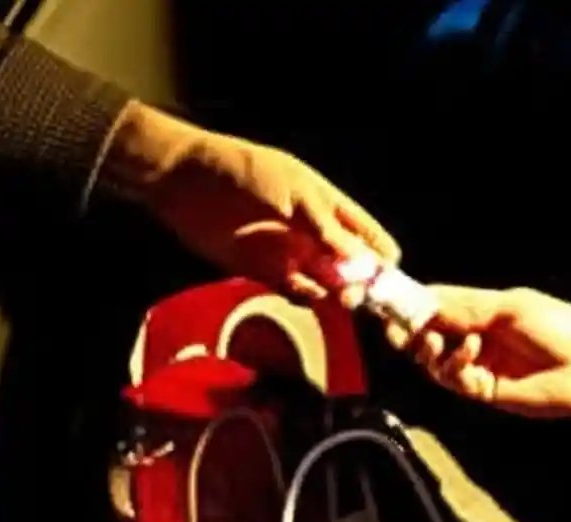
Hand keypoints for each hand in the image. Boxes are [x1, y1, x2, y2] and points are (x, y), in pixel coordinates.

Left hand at [103, 101, 398, 303]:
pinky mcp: (266, 273)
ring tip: (338, 299)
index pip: (371, 238)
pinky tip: (308, 297)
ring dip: (336, 294)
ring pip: (328, 284)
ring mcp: (293, 255)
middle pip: (354, 267)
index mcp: (331, 208)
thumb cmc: (244, 172)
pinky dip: (306, 298)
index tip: (388, 278)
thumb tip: (362, 260)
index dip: (383, 259)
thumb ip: (326, 227)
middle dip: (362, 283)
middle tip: (359, 295)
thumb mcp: (293, 192)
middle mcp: (318, 236)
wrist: (182, 180)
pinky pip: (295, 293)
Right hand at [399, 286, 570, 418]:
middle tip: (399, 329)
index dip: (414, 304)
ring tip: (437, 341)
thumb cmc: (561, 328)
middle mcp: (480, 338)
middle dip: (411, 331)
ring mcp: (481, 365)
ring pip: (435, 360)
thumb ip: (467, 307)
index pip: (439, 304)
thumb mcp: (510, 307)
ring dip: (430, 349)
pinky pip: (453, 380)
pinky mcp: (485, 391)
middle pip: (430, 334)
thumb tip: (426, 305)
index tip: (389, 301)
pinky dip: (453, 366)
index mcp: (487, 311)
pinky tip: (470, 355)